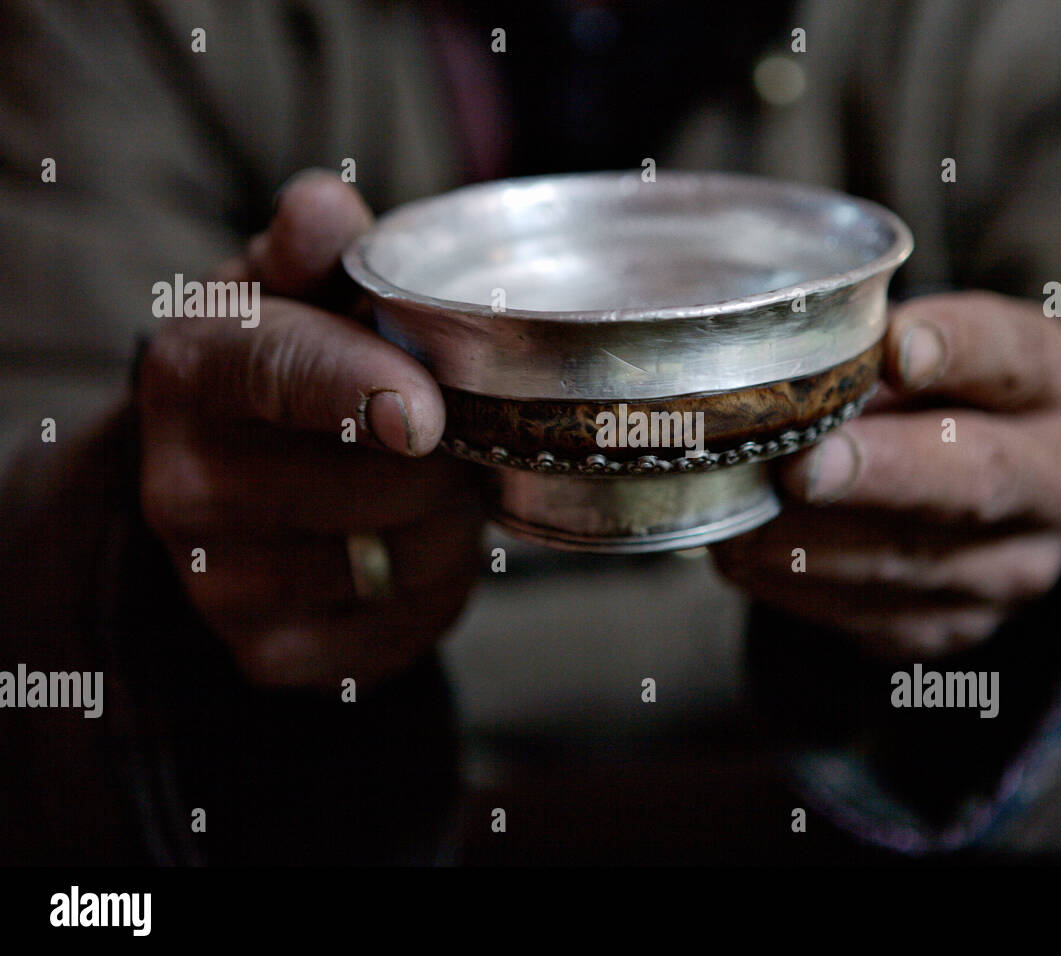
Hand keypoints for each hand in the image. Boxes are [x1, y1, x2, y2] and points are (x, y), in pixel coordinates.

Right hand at [136, 170, 485, 688]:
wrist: (230, 479)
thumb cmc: (285, 363)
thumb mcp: (289, 288)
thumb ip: (313, 246)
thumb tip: (324, 206)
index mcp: (194, 371)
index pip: (275, 374)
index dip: (358, 389)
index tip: (426, 412)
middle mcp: (185, 488)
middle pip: (366, 485)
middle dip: (444, 458)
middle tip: (455, 432)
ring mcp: (221, 586)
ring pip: (397, 562)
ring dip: (448, 522)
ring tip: (433, 485)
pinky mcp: (272, 656)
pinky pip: (401, 630)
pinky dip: (436, 589)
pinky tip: (412, 547)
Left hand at [712, 291, 1060, 657]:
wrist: (981, 497)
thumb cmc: (931, 394)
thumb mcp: (926, 345)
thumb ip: (872, 344)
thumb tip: (779, 355)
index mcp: (1058, 384)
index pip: (1016, 357)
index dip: (958, 350)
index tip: (897, 349)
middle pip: (976, 480)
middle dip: (882, 473)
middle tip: (803, 467)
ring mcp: (1016, 571)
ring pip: (911, 562)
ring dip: (813, 541)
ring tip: (738, 512)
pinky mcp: (955, 627)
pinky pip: (870, 613)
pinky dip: (796, 584)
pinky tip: (743, 552)